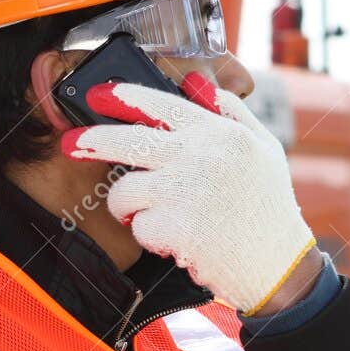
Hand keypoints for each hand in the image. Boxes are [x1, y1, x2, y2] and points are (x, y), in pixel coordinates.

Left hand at [61, 73, 315, 312]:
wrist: (278, 266)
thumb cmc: (269, 208)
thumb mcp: (264, 148)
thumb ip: (232, 111)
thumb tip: (196, 84)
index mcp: (219, 133)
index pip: (161, 105)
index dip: (124, 96)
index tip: (100, 94)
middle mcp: (199, 156)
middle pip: (126, 140)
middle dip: (91, 139)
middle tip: (72, 144)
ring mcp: (184, 191)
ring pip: (123, 189)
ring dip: (126, 205)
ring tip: (145, 213)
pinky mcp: (174, 227)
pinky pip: (138, 226)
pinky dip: (148, 236)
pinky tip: (171, 239)